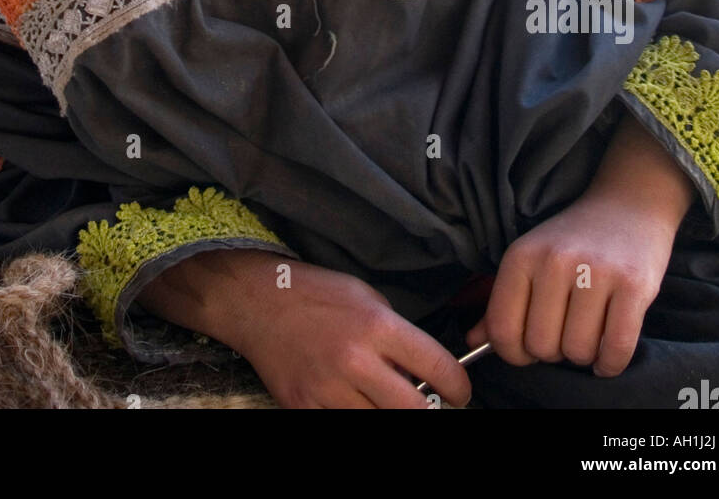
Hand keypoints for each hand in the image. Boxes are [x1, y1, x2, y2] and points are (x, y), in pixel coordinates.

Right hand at [218, 257, 472, 408]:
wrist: (258, 301)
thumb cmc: (317, 294)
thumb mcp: (367, 297)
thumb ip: (396, 334)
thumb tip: (419, 372)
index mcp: (377, 326)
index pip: (437, 367)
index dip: (459, 387)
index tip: (460, 393)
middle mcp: (356, 360)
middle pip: (414, 410)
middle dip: (430, 410)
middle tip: (430, 404)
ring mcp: (328, 389)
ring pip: (380, 423)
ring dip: (389, 413)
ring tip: (386, 397)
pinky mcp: (304, 407)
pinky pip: (343, 424)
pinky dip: (354, 414)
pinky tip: (354, 399)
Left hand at [464, 190, 677, 376]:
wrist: (627, 207)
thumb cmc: (572, 241)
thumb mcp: (530, 259)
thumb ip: (501, 302)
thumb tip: (473, 342)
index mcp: (521, 256)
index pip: (503, 329)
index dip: (514, 353)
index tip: (528, 350)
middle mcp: (554, 261)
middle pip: (541, 346)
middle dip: (553, 353)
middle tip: (564, 334)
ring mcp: (596, 272)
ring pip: (578, 351)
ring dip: (584, 356)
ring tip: (588, 334)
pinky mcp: (633, 285)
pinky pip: (616, 348)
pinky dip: (611, 364)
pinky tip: (607, 355)